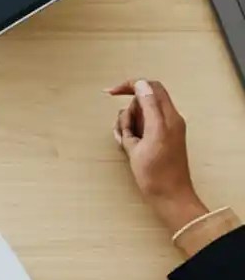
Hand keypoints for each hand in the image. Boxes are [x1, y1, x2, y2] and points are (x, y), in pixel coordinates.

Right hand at [107, 79, 208, 232]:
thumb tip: (142, 83)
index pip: (151, 87)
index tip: (112, 93)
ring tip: (127, 143)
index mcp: (168, 115)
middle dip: (127, 113)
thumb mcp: (153, 133)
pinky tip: (126, 147)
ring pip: (134, 117)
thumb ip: (149, 106)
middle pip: (140, 102)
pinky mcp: (150, 142)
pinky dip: (127, 135)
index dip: (131, 86)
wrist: (167, 196)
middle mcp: (164, 120)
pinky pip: (134, 130)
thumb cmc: (159, 169)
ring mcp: (157, 131)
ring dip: (125, 126)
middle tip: (128, 131)